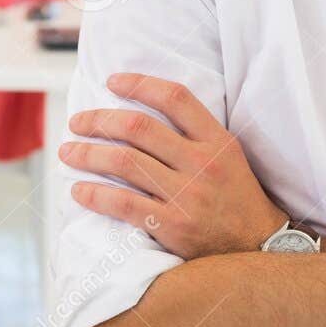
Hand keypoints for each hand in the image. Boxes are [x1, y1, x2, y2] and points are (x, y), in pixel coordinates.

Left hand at [61, 73, 287, 259]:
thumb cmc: (234, 196)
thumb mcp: (227, 155)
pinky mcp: (172, 226)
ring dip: (88, 154)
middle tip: (78, 122)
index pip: (175, 98)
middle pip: (139, 127)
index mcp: (217, 140)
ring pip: (125, 162)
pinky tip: (79, 190)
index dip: (139, 84)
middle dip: (99, 120)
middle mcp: (202, 163)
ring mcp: (187, 195)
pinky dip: (95, 194)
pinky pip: (123, 203)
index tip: (112, 81)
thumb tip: (141, 114)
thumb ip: (194, 134)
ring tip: (69, 152)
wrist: (256, 245)